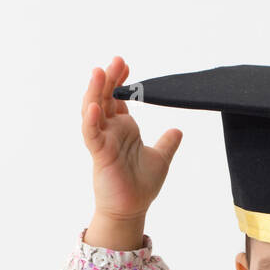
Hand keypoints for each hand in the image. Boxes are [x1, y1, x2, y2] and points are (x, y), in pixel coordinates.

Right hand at [81, 56, 182, 221]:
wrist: (133, 209)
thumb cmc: (141, 186)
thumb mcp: (160, 159)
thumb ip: (167, 143)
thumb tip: (178, 130)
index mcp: (123, 130)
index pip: (117, 99)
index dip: (120, 81)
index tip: (125, 65)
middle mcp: (110, 132)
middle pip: (104, 99)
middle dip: (108, 79)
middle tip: (116, 60)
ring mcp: (103, 142)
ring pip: (93, 111)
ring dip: (94, 92)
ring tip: (99, 72)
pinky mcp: (99, 155)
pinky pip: (92, 135)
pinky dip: (91, 120)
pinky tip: (94, 106)